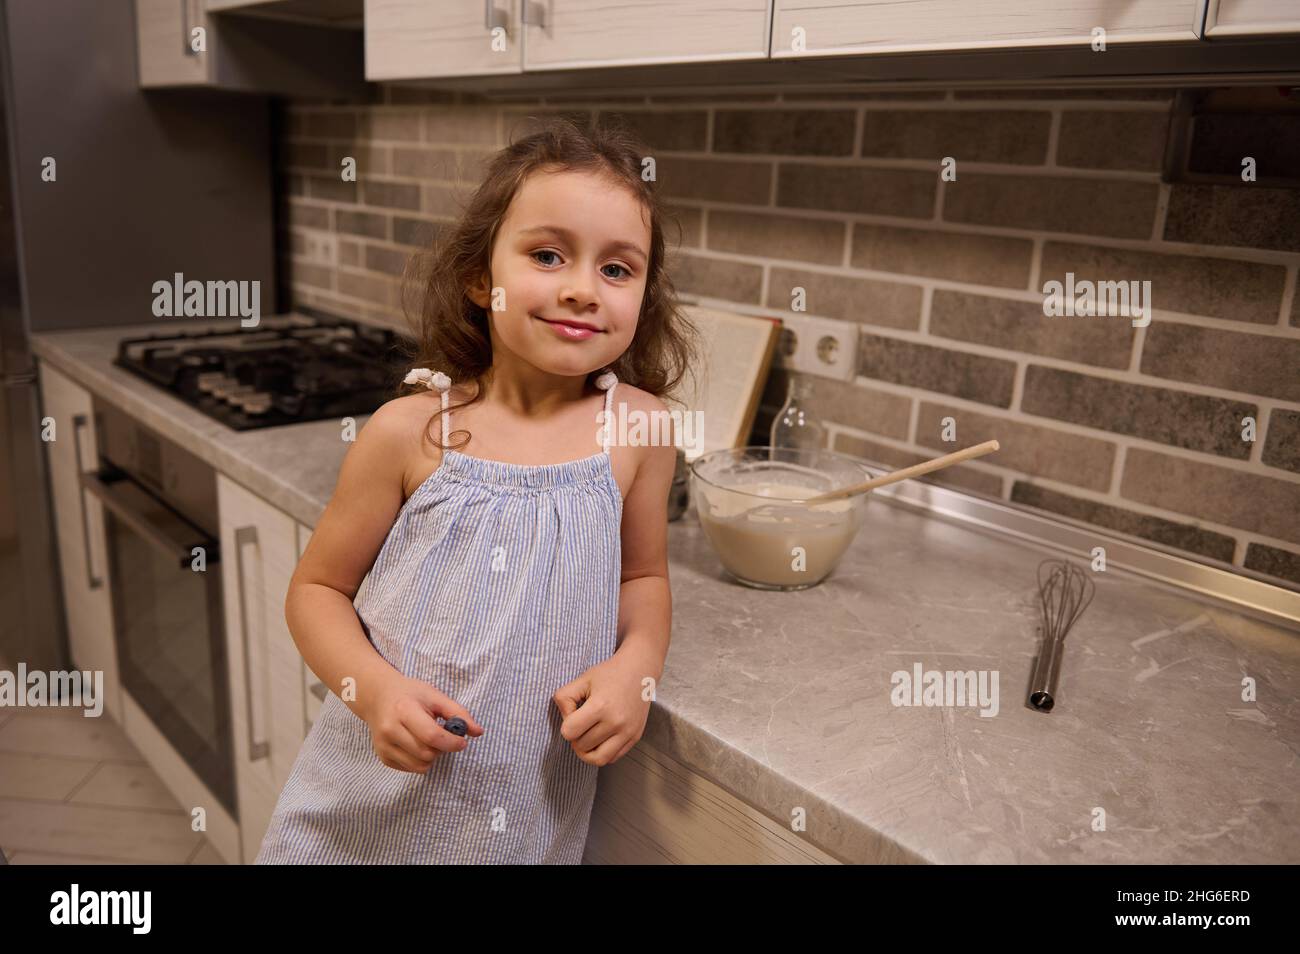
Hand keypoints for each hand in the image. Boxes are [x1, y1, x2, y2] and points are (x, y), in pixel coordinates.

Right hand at [362, 672, 483, 773]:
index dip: (451, 742)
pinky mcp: (382, 757)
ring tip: (428, 740)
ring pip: (420, 765)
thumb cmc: (410, 695)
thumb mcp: (435, 696)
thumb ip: (458, 712)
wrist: (378, 697)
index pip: (431, 736)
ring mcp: (384, 745)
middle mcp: (390, 730)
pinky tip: (417, 744)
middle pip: (427, 753)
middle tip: (443, 737)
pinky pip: (411, 768)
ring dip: (432, 756)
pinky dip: (420, 760)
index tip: (462, 741)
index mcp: (404, 710)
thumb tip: (478, 732)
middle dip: (442, 749)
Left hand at [552, 651, 654, 766]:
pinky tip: (601, 738)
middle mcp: (616, 722)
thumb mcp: (582, 679)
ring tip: (587, 737)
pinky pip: (613, 758)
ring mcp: (627, 732)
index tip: (574, 714)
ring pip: (597, 759)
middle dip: (576, 737)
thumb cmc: (609, 674)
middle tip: (581, 723)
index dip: (566, 724)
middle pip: (582, 746)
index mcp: (600, 706)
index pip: (569, 732)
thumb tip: (565, 719)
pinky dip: (603, 753)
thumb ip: (564, 697)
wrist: (640, 671)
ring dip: (587, 751)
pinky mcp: (635, 737)